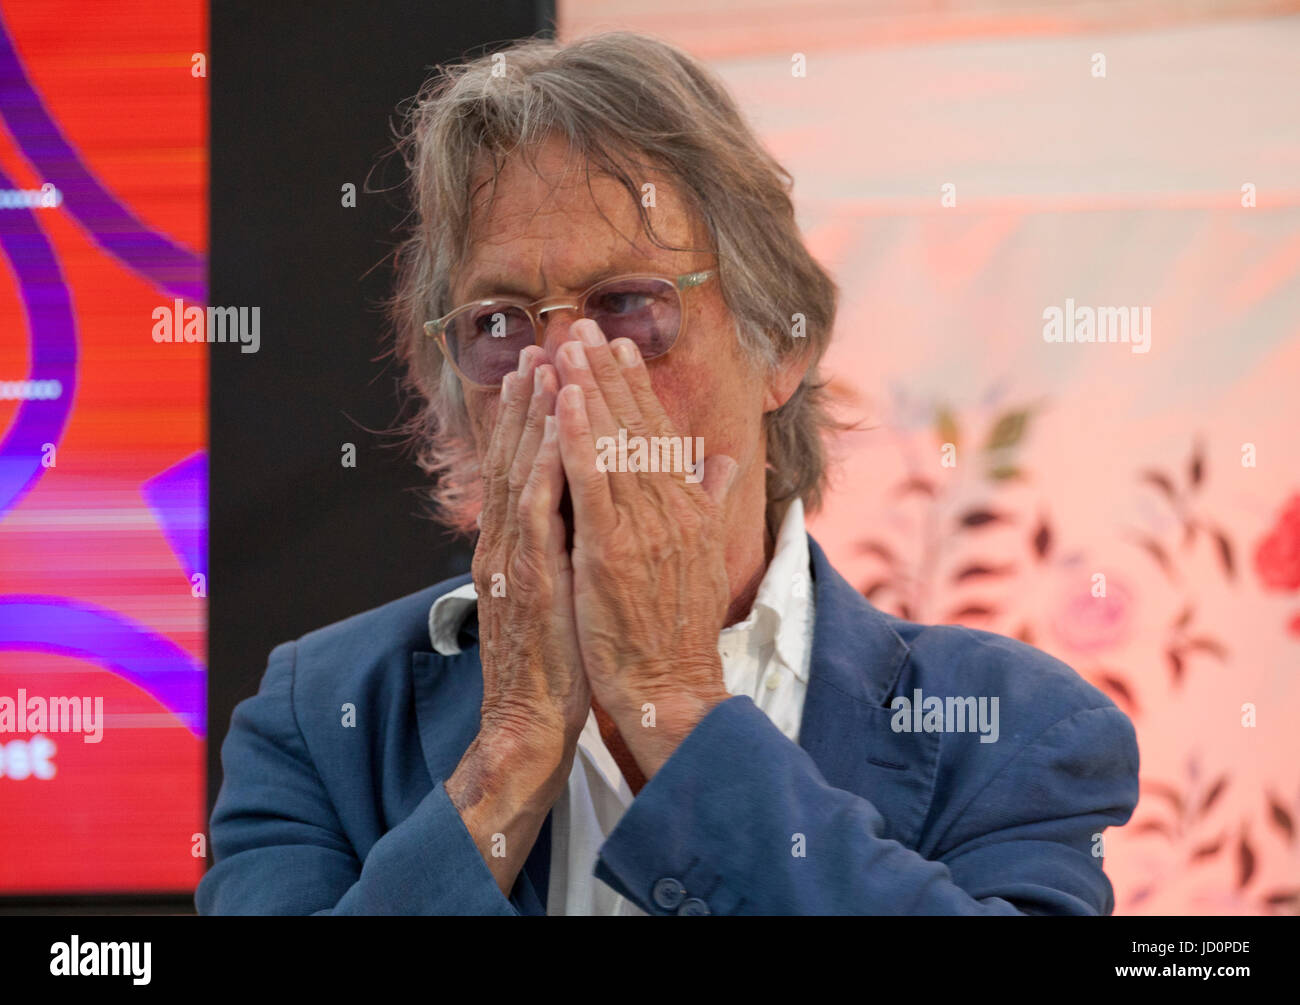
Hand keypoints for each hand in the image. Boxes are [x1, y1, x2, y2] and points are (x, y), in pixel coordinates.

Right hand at [448, 348, 588, 894]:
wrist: (531, 720)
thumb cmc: (556, 655)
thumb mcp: (562, 590)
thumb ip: (569, 543)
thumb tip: (587, 505)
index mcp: (517, 543)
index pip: (524, 464)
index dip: (537, 414)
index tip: (554, 367)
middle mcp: (506, 542)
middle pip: (515, 455)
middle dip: (533, 398)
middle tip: (549, 345)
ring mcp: (511, 559)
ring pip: (520, 472)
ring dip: (534, 418)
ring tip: (548, 368)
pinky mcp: (526, 580)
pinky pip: (534, 514)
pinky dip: (542, 468)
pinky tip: (558, 435)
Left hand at [553, 321, 738, 779]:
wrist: (669, 686)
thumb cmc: (678, 628)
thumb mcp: (705, 556)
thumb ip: (713, 502)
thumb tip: (727, 461)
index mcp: (690, 509)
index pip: (661, 434)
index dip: (638, 388)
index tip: (620, 346)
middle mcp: (671, 509)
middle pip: (637, 426)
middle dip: (610, 372)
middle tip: (585, 325)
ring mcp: (642, 528)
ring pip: (614, 443)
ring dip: (591, 389)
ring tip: (569, 345)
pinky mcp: (611, 549)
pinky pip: (593, 481)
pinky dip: (580, 437)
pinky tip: (567, 401)